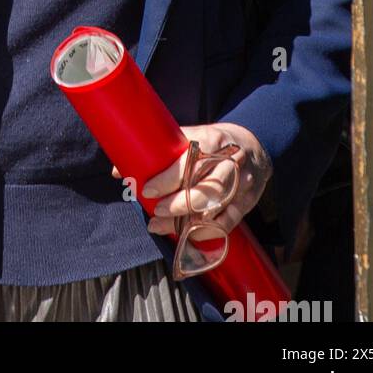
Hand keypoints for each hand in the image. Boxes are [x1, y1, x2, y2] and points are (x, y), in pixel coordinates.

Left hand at [111, 122, 271, 238]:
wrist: (253, 146)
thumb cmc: (211, 141)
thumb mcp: (189, 135)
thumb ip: (157, 152)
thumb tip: (119, 171)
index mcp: (210, 140)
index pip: (188, 162)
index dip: (167, 179)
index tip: (147, 190)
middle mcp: (228, 162)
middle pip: (205, 188)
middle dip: (178, 205)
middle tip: (156, 213)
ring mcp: (240, 184)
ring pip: (215, 209)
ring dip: (188, 223)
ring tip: (162, 228)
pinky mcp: (246, 202)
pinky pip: (228, 223)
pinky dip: (206, 232)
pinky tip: (187, 236)